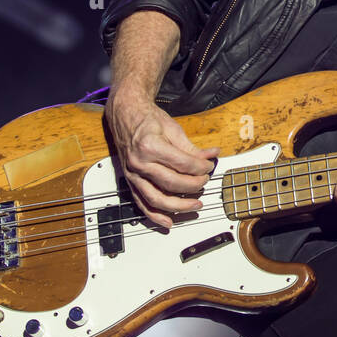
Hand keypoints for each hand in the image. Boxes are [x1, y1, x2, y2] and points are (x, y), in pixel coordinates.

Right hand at [104, 85, 218, 228]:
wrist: (125, 114)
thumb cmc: (147, 119)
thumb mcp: (172, 128)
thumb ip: (191, 148)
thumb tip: (211, 156)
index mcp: (150, 146)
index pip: (183, 164)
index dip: (201, 167)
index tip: (209, 167)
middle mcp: (139, 162)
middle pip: (172, 183)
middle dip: (194, 186)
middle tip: (205, 182)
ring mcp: (133, 174)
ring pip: (157, 199)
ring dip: (178, 207)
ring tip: (195, 205)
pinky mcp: (130, 181)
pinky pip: (142, 204)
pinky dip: (155, 216)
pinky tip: (168, 222)